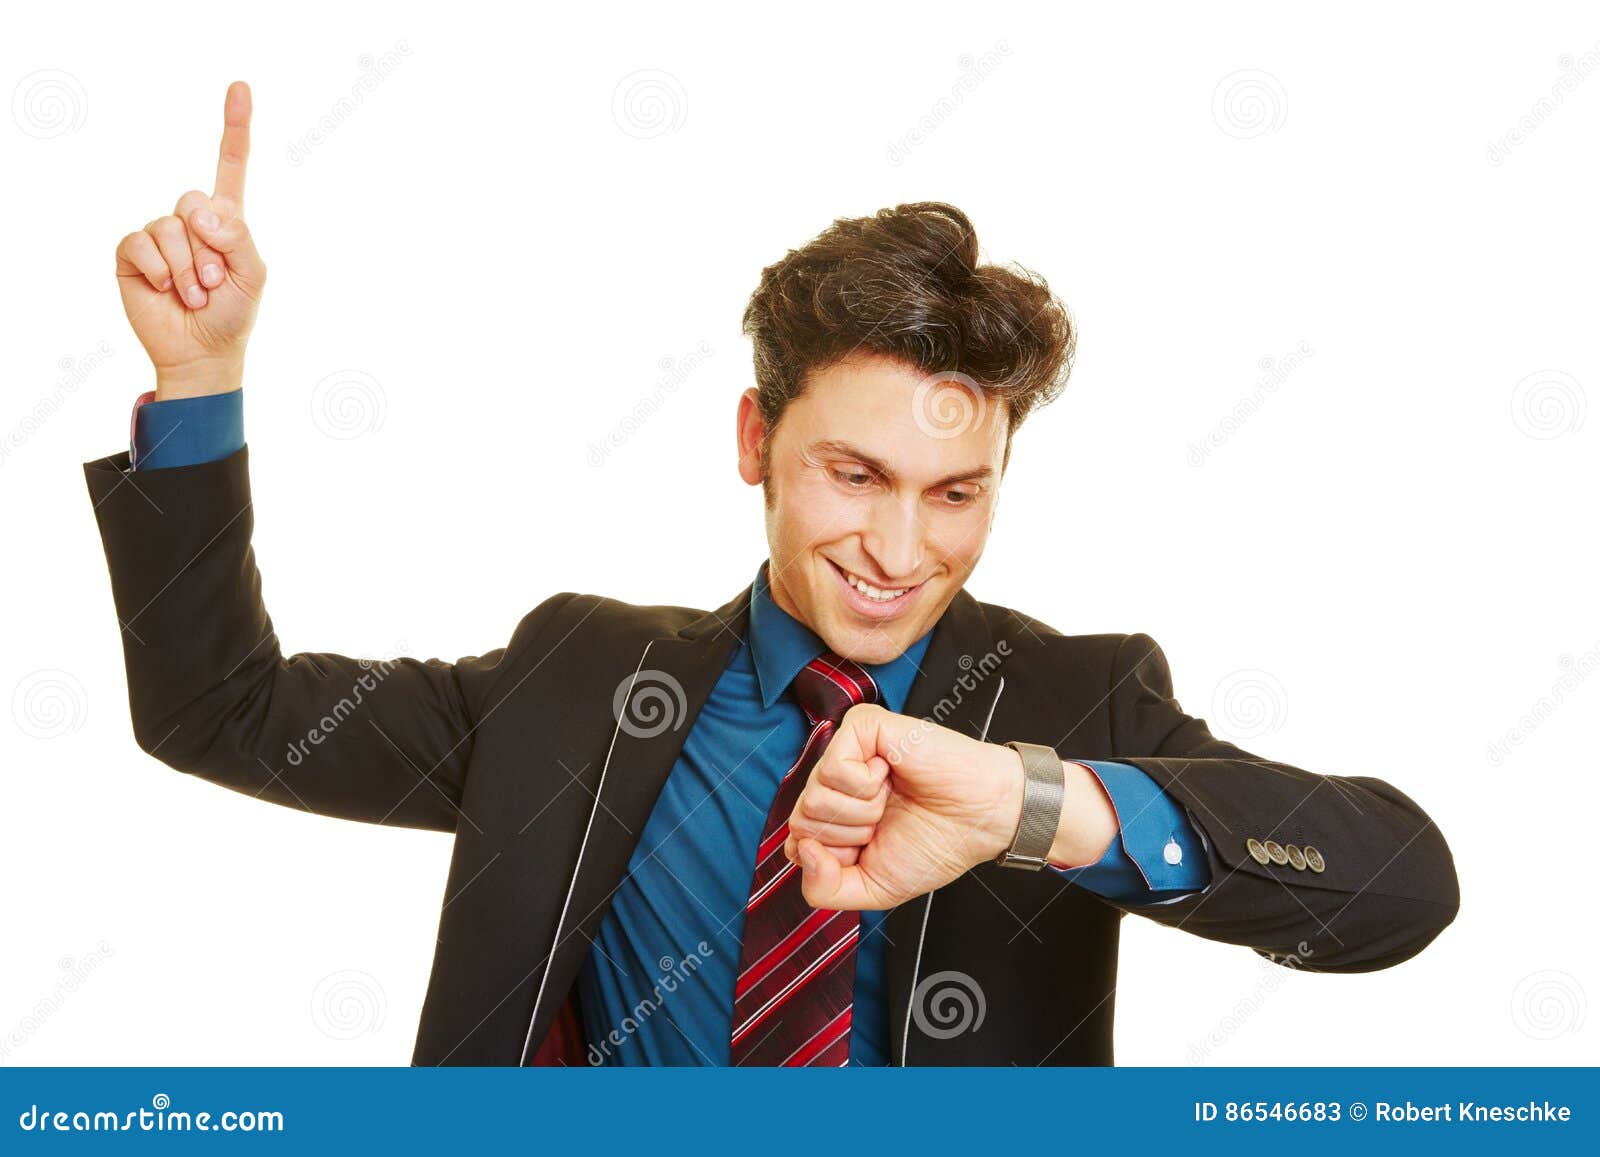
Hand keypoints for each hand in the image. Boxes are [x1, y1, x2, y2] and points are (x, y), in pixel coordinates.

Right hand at [113, 81, 265, 398]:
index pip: (229, 166)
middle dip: (209, 249)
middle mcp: (191, 220)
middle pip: (194, 201)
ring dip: (186, 268)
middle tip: (212, 283)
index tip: (240, 86)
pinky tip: (166, 290)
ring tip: (194, 295)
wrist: (202, 351)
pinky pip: (141, 242)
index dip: (235, 127)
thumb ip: (239, 237)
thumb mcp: (253, 275)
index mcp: (226, 221)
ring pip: (169, 227)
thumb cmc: (232, 314)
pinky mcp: (132, 252)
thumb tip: (203, 211)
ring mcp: (159, 234)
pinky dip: (159, 270)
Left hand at [781, 703, 1027, 909]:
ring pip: (814, 797)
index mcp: (836, 814)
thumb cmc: (934, 845)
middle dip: (849, 836)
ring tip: (892, 798)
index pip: (797, 843)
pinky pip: (834, 769)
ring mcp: (846, 752)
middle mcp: (834, 782)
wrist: (980, 818)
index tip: (871, 849)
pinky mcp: (861, 727)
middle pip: (802, 822)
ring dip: (862, 812)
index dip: (834, 859)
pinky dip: (868, 786)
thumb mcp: (872, 887)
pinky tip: (892, 775)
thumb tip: (800, 850)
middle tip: (886, 820)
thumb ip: (824, 888)